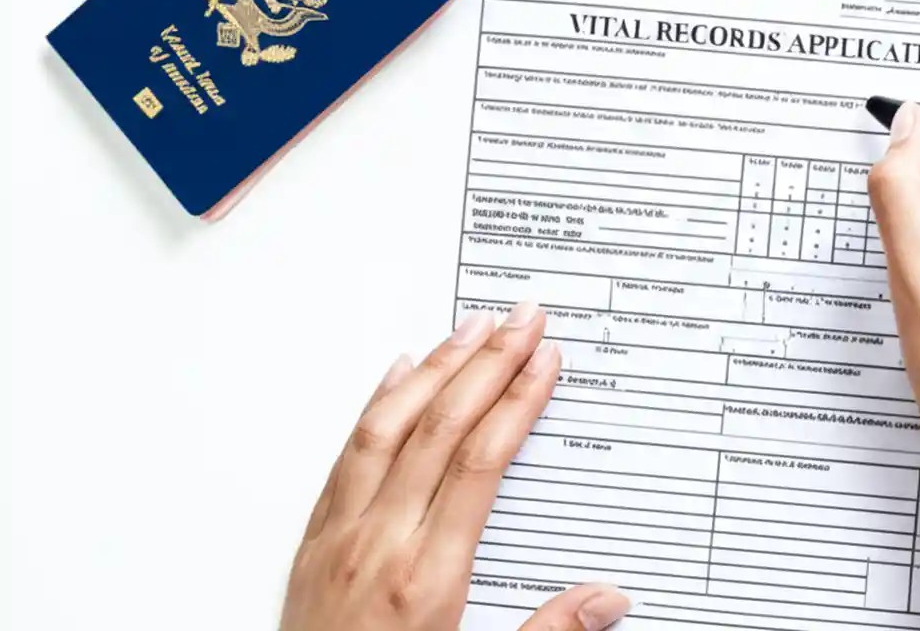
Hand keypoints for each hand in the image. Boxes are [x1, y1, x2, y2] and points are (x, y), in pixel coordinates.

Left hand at [280, 303, 630, 630]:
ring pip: (388, 427)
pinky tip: (398, 377)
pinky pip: (347, 454)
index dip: (517, 401)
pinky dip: (376, 405)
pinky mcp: (313, 541)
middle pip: (440, 428)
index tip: (543, 361)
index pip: (481, 461)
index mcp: (427, 577)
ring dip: (434, 369)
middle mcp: (379, 543)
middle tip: (521, 318)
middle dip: (487, 363)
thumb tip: (606, 601)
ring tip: (469, 328)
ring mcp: (339, 535)